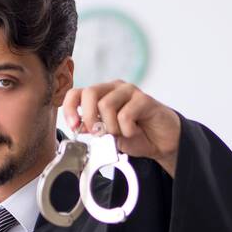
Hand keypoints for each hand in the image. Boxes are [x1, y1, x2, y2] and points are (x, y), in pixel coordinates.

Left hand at [61, 81, 180, 176]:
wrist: (161, 142)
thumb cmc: (137, 136)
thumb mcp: (109, 136)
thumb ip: (93, 129)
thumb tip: (78, 126)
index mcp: (102, 95)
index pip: (77, 93)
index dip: (70, 108)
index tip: (73, 126)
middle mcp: (114, 89)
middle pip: (90, 93)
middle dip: (89, 118)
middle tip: (100, 134)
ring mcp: (129, 91)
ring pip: (106, 105)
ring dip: (111, 127)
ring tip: (121, 134)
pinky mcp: (144, 99)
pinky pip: (125, 114)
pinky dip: (127, 130)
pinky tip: (134, 131)